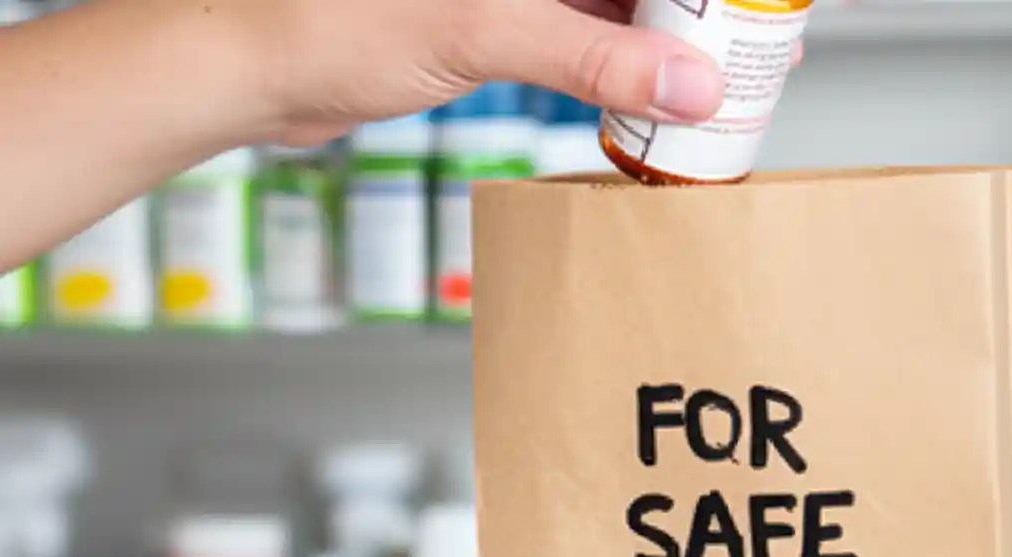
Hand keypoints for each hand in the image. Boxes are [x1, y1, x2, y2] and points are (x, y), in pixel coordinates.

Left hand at [233, 0, 728, 144]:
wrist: (253, 66)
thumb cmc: (327, 18)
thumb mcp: (477, 29)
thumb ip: (589, 53)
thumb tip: (685, 79)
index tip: (758, 8)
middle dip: (697, 11)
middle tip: (757, 50)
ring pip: (610, 4)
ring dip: (663, 42)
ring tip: (719, 81)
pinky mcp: (489, 19)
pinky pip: (577, 36)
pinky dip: (617, 67)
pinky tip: (651, 93)